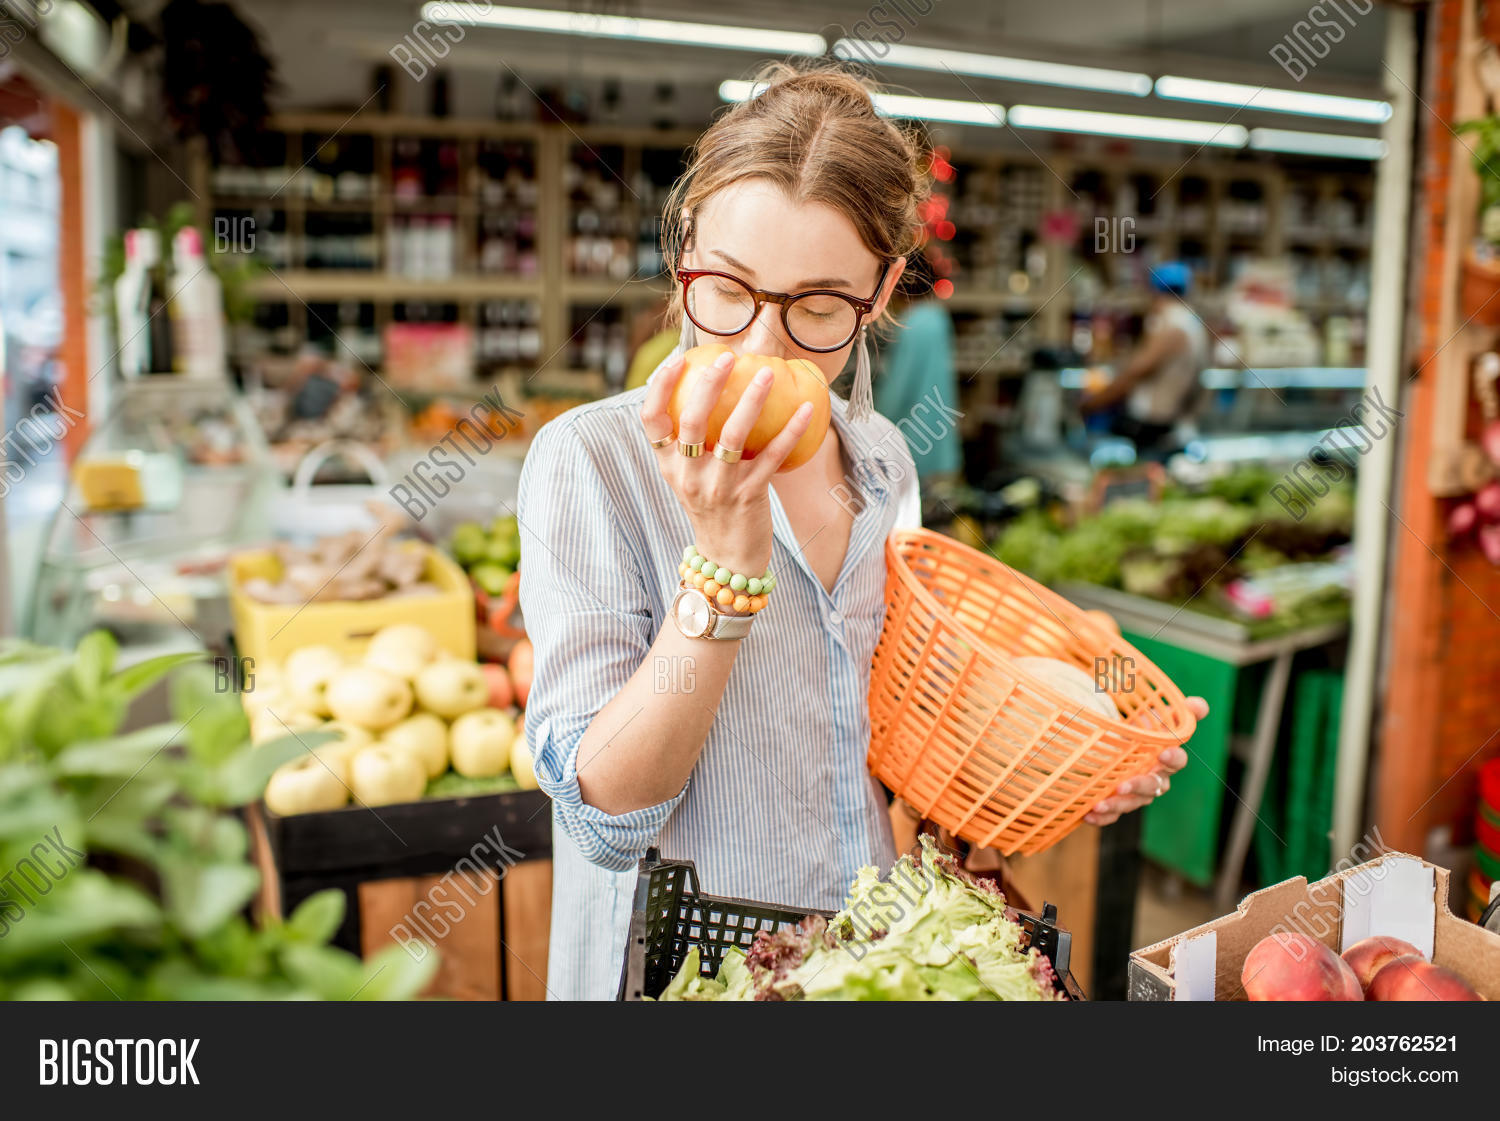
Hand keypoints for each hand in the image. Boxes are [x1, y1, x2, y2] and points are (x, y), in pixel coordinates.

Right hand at [639, 350, 814, 575]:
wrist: (727, 560)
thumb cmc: (712, 508)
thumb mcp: (690, 478)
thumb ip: (691, 444)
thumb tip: (708, 389)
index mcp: (669, 466)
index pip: (651, 420)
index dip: (660, 387)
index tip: (677, 360)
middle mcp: (688, 475)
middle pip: (692, 420)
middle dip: (709, 383)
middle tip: (729, 357)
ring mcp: (717, 488)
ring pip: (733, 435)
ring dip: (752, 400)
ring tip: (768, 374)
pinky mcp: (749, 497)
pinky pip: (772, 457)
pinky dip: (791, 431)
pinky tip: (807, 409)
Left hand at [1083, 695, 1207, 825]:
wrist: (1117, 743)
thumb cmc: (1143, 729)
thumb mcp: (1158, 716)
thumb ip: (1180, 712)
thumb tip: (1198, 704)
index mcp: (1166, 759)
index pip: (1176, 761)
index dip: (1173, 758)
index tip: (1163, 753)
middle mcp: (1154, 779)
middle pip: (1152, 786)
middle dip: (1138, 786)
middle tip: (1123, 785)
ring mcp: (1136, 794)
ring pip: (1131, 803)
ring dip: (1116, 805)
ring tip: (1099, 804)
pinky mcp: (1118, 803)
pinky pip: (1113, 815)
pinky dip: (1102, 818)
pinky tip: (1089, 816)